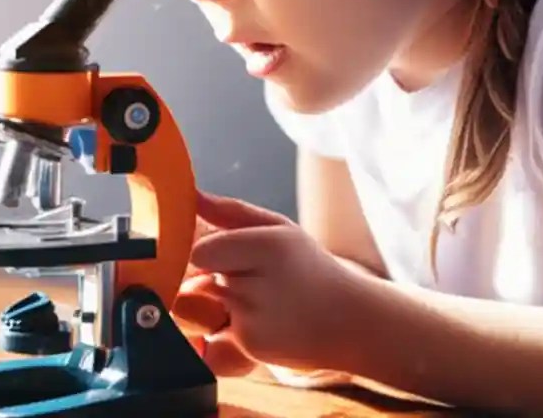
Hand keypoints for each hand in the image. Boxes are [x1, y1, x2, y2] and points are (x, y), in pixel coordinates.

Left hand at [187, 191, 354, 373]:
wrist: (352, 324)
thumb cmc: (309, 269)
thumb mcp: (279, 228)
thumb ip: (230, 211)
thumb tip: (190, 194)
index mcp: (269, 247)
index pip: (200, 252)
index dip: (207, 252)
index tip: (226, 254)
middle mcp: (260, 286)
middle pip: (201, 277)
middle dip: (217, 275)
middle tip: (258, 279)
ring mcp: (254, 321)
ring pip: (206, 303)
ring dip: (222, 300)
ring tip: (263, 300)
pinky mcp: (251, 347)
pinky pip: (218, 329)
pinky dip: (232, 325)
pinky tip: (265, 322)